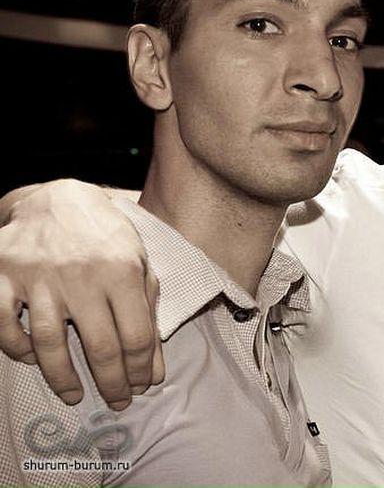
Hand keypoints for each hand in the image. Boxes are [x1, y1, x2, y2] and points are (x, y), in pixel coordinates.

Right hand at [0, 179, 161, 409]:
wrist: (57, 198)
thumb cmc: (105, 237)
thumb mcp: (139, 264)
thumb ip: (148, 313)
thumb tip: (152, 370)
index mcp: (122, 270)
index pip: (136, 335)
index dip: (139, 369)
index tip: (140, 386)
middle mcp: (81, 274)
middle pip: (99, 347)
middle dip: (110, 383)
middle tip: (116, 401)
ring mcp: (38, 275)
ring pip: (50, 344)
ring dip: (63, 378)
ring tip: (74, 394)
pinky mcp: (2, 274)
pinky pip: (4, 325)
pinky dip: (17, 348)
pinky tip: (32, 357)